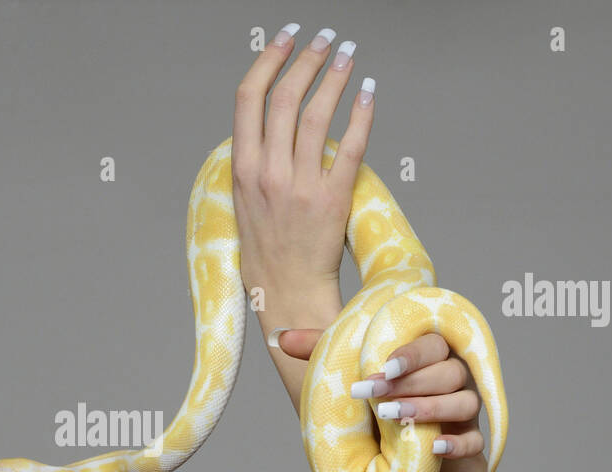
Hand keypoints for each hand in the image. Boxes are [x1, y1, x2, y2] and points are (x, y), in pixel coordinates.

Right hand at [232, 25, 374, 312]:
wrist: (286, 292)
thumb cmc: (266, 249)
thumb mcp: (243, 201)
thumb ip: (254, 161)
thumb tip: (271, 123)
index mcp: (242, 170)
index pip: (250, 99)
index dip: (268, 61)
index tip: (285, 38)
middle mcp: (269, 174)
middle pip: (287, 98)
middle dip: (308, 59)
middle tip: (326, 39)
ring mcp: (301, 187)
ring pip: (319, 116)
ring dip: (335, 77)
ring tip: (348, 56)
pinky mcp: (332, 201)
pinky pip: (351, 148)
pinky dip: (362, 115)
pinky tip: (369, 93)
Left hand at [273, 329, 485, 459]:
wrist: (392, 438)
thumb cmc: (371, 391)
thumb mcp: (346, 368)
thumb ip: (319, 350)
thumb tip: (278, 337)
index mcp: (428, 350)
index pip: (431, 344)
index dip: (410, 355)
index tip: (382, 368)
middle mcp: (453, 373)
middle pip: (448, 372)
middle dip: (410, 384)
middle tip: (373, 397)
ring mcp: (465, 405)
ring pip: (464, 403)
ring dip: (430, 410)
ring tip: (392, 418)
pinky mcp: (468, 436)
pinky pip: (476, 440)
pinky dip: (460, 445)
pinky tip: (434, 448)